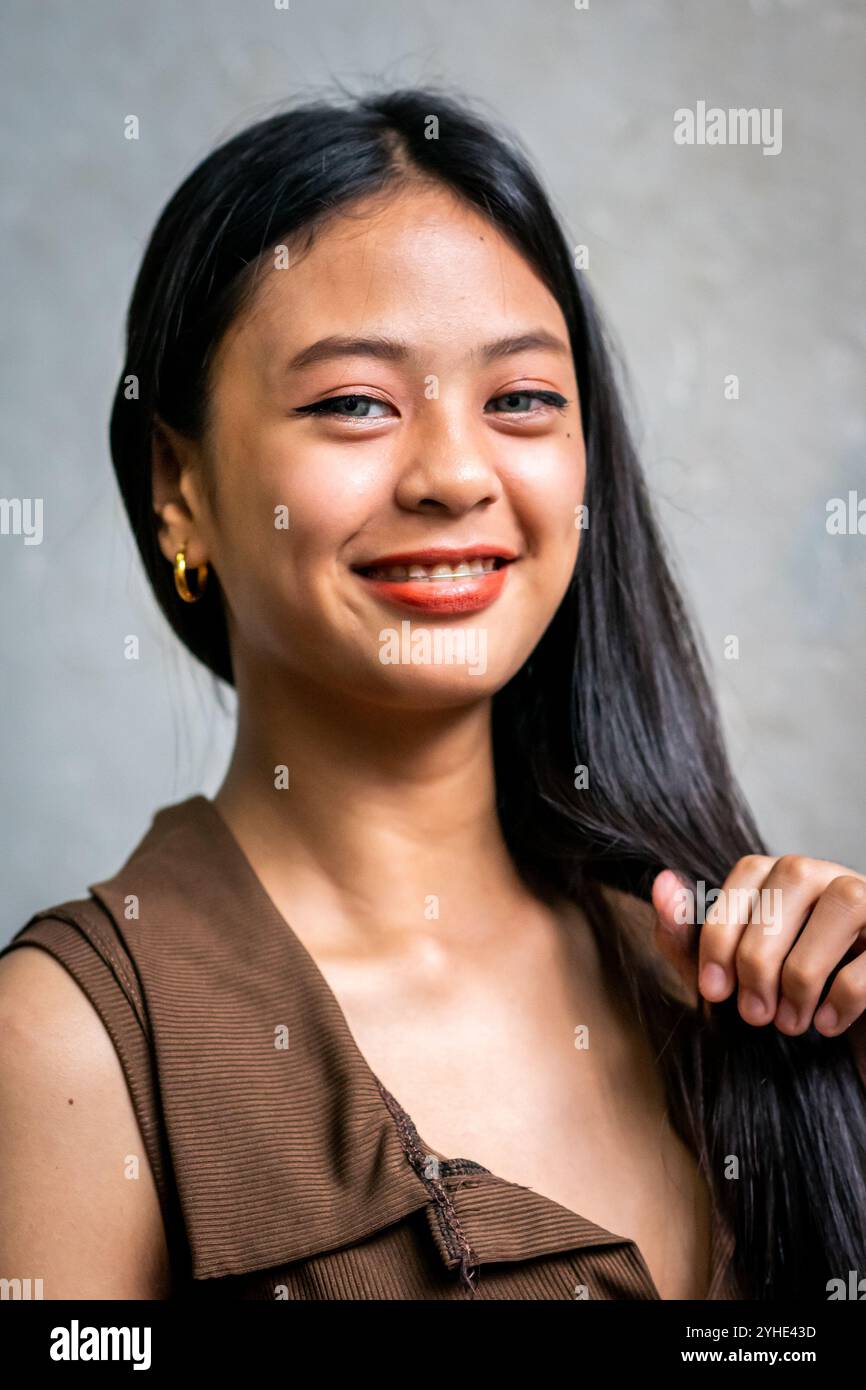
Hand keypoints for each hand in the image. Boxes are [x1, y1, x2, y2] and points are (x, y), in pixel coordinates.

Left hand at [650, 855, 865, 1037]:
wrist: (848, 1043)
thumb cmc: (781, 1003)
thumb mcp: (727, 978)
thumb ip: (688, 938)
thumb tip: (661, 882)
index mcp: (786, 877)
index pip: (749, 871)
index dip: (723, 929)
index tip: (712, 990)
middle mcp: (832, 876)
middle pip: (790, 880)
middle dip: (759, 957)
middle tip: (753, 1015)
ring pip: (840, 906)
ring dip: (802, 975)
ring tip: (789, 1024)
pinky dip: (843, 995)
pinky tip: (827, 1024)